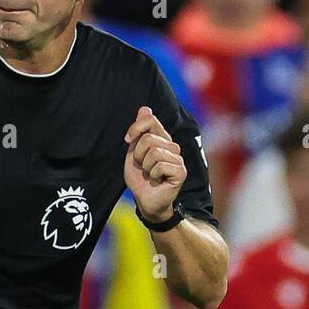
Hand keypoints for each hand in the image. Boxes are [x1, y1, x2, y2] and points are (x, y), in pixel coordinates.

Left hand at [124, 106, 186, 222]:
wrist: (146, 201)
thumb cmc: (140, 179)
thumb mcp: (133, 153)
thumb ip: (138, 132)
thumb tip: (145, 107)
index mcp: (162, 139)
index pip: (150, 120)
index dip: (136, 127)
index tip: (127, 139)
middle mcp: (172, 146)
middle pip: (149, 139)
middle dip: (138, 155)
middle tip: (143, 168)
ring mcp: (178, 159)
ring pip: (154, 152)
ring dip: (146, 167)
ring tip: (151, 175)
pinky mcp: (181, 171)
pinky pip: (160, 165)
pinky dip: (153, 175)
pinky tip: (158, 180)